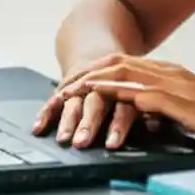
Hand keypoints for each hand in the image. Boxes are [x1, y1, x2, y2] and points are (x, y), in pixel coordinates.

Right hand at [32, 56, 149, 148]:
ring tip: (63, 138)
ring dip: (69, 119)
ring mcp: (85, 82)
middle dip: (89, 122)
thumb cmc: (135, 82)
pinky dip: (48, 111)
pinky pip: (56, 98)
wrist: (103, 51)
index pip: (125, 103)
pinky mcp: (68, 84)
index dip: (118, 123)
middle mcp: (106, 82)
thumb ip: (154, 110)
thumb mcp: (148, 94)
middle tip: (82, 142)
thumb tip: (155, 125)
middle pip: (97, 101)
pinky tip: (38, 126)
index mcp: (132, 84)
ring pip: (77, 99)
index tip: (112, 143)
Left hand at [59, 55, 194, 160]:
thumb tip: (148, 115)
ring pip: (128, 76)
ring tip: (69, 90)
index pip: (129, 66)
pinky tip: (99, 99)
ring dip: (96, 82)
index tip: (75, 81)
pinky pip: (145, 95)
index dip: (99, 71)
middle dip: (88, 73)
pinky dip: (117, 95)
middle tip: (62, 85)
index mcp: (177, 76)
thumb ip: (172, 111)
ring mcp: (182, 88)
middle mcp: (176, 75)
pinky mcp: (187, 105)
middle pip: (122, 65)